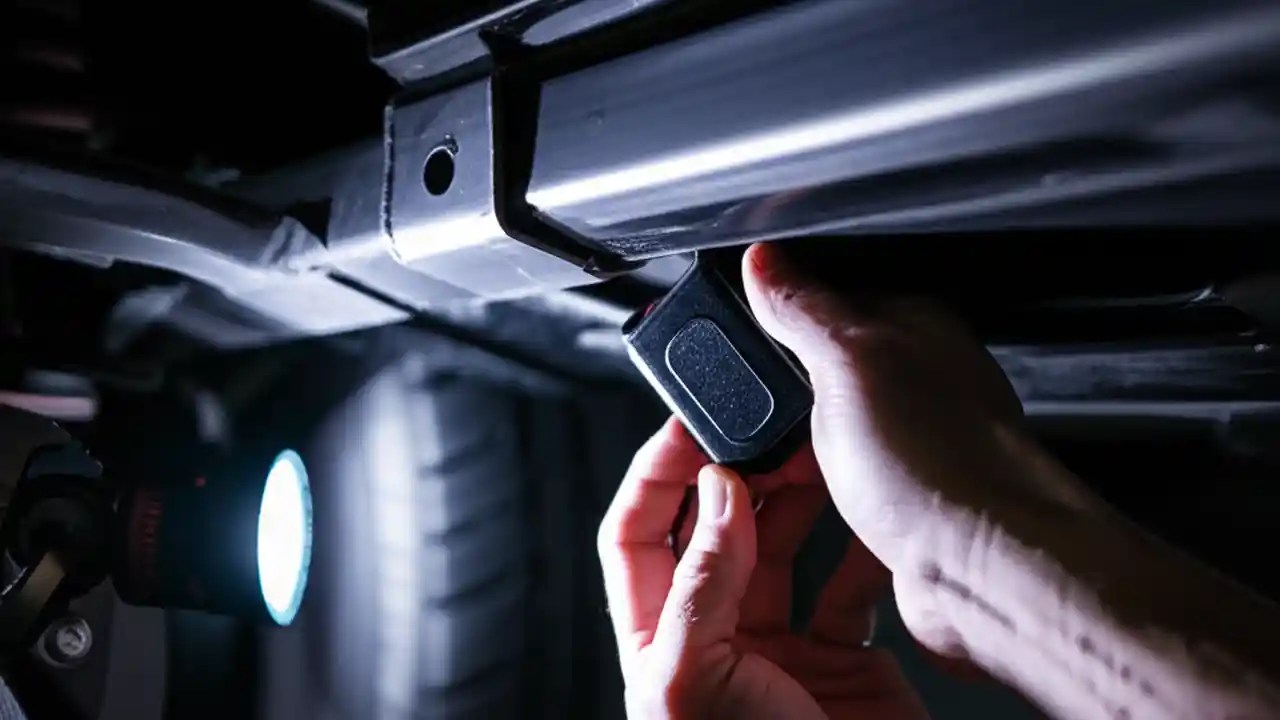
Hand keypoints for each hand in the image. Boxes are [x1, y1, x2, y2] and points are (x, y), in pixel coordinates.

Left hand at [598, 417, 928, 718]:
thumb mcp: (697, 681)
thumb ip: (702, 581)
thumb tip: (717, 490)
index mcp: (659, 639)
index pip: (638, 532)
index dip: (657, 471)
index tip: (692, 420)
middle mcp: (714, 635)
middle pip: (716, 526)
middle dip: (744, 470)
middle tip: (776, 426)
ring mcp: (779, 645)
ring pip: (783, 543)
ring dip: (803, 497)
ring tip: (823, 454)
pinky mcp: (841, 658)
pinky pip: (850, 584)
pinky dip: (864, 548)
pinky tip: (873, 519)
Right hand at [741, 242, 1107, 658]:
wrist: (985, 569)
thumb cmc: (941, 462)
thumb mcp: (847, 362)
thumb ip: (802, 308)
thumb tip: (763, 259)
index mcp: (913, 325)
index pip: (827, 296)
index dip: (776, 318)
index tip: (740, 345)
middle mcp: (922, 378)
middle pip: (827, 367)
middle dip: (786, 394)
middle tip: (757, 413)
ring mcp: (918, 440)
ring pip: (835, 429)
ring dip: (803, 448)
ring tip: (785, 463)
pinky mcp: (910, 496)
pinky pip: (846, 481)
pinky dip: (823, 488)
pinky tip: (815, 497)